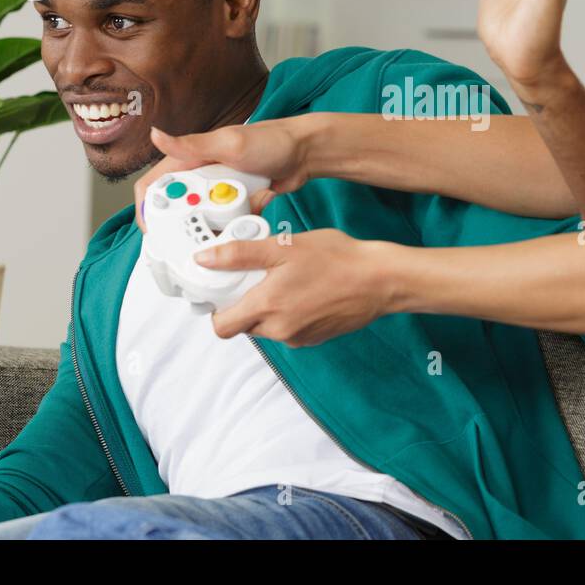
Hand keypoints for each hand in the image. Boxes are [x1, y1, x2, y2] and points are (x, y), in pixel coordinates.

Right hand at [133, 118, 316, 231]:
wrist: (306, 154)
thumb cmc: (271, 140)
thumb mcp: (228, 144)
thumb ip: (191, 145)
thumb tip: (155, 134)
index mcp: (190, 158)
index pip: (155, 186)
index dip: (148, 210)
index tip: (154, 232)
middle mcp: (200, 176)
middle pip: (180, 210)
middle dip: (195, 220)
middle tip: (213, 221)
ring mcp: (219, 191)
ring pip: (207, 220)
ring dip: (224, 220)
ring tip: (245, 206)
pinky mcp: (237, 203)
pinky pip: (230, 222)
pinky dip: (242, 220)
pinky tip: (259, 203)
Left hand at [194, 228, 394, 347]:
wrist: (379, 280)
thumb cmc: (336, 260)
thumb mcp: (283, 246)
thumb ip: (239, 254)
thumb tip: (205, 259)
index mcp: (267, 308)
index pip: (222, 326)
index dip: (216, 308)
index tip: (223, 288)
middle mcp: (280, 330)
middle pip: (245, 324)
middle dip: (246, 301)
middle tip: (260, 274)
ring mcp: (299, 337)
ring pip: (268, 326)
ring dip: (270, 306)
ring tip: (289, 277)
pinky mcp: (315, 338)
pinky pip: (290, 328)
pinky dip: (291, 311)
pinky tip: (306, 288)